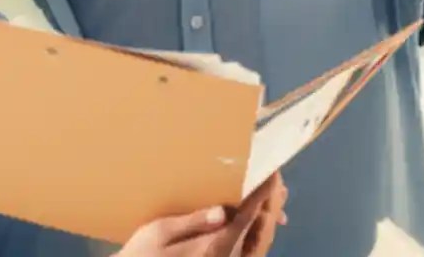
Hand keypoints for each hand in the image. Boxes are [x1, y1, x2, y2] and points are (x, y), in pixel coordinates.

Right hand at [118, 175, 286, 256]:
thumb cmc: (143, 253)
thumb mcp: (160, 233)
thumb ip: (192, 221)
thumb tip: (221, 211)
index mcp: (214, 245)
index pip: (245, 215)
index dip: (260, 194)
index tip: (272, 174)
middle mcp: (225, 254)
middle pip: (255, 226)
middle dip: (268, 202)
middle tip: (279, 180)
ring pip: (253, 235)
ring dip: (263, 214)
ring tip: (274, 193)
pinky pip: (245, 241)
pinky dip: (254, 225)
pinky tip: (254, 214)